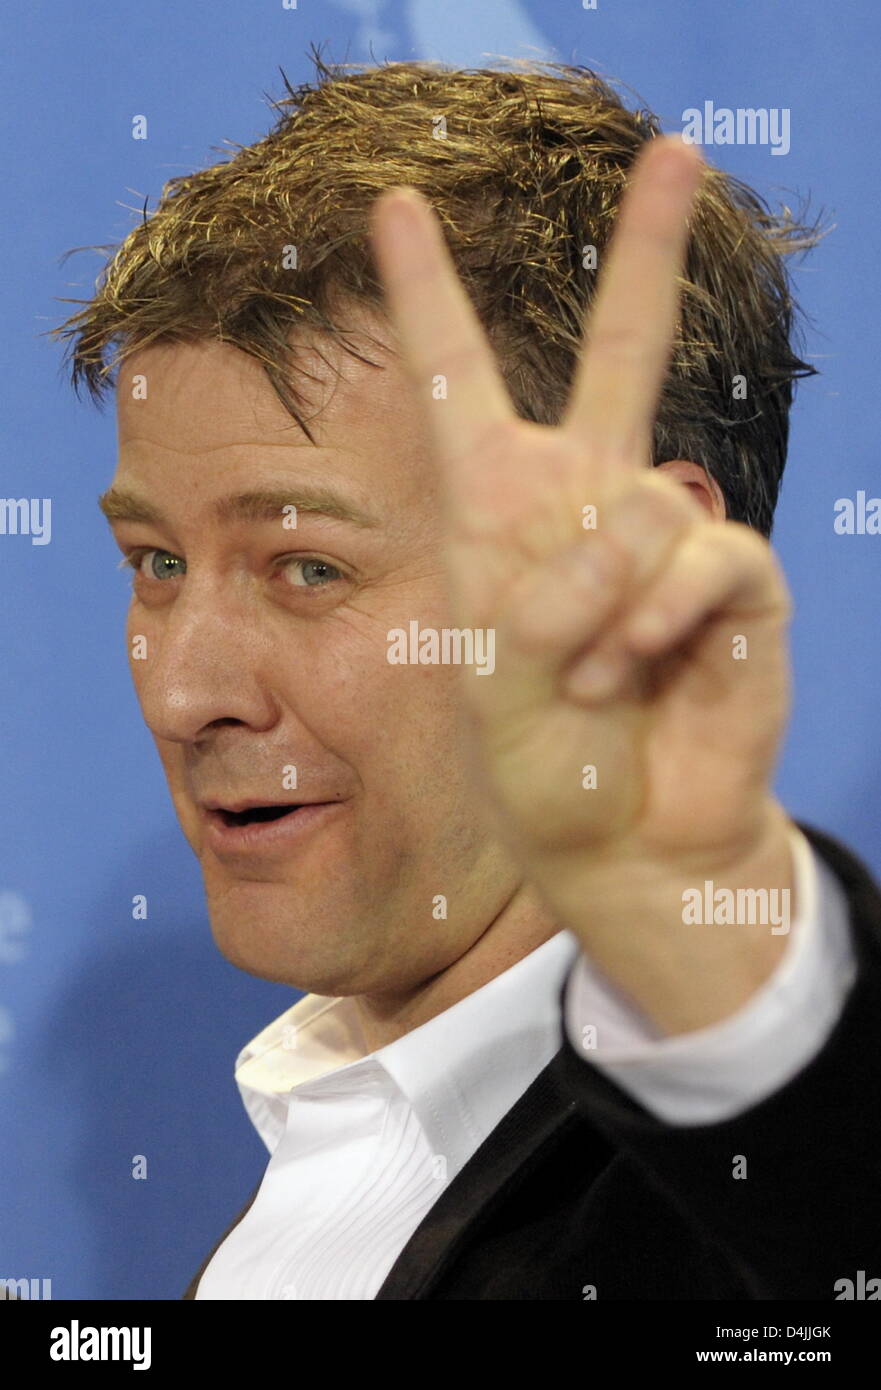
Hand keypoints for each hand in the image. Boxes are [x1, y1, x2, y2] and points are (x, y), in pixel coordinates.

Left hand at [369, 136, 795, 1032]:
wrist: (619, 834)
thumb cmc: (543, 754)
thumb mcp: (492, 669)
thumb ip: (537, 588)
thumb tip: (636, 529)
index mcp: (504, 507)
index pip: (463, 380)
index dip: (429, 296)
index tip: (395, 210)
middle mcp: (590, 500)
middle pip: (624, 349)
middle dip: (645, 250)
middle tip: (673, 153)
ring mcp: (667, 533)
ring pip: (644, 496)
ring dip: (600, 599)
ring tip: (591, 671)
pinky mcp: (735, 577)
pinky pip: (703, 550)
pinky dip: (656, 617)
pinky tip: (639, 665)